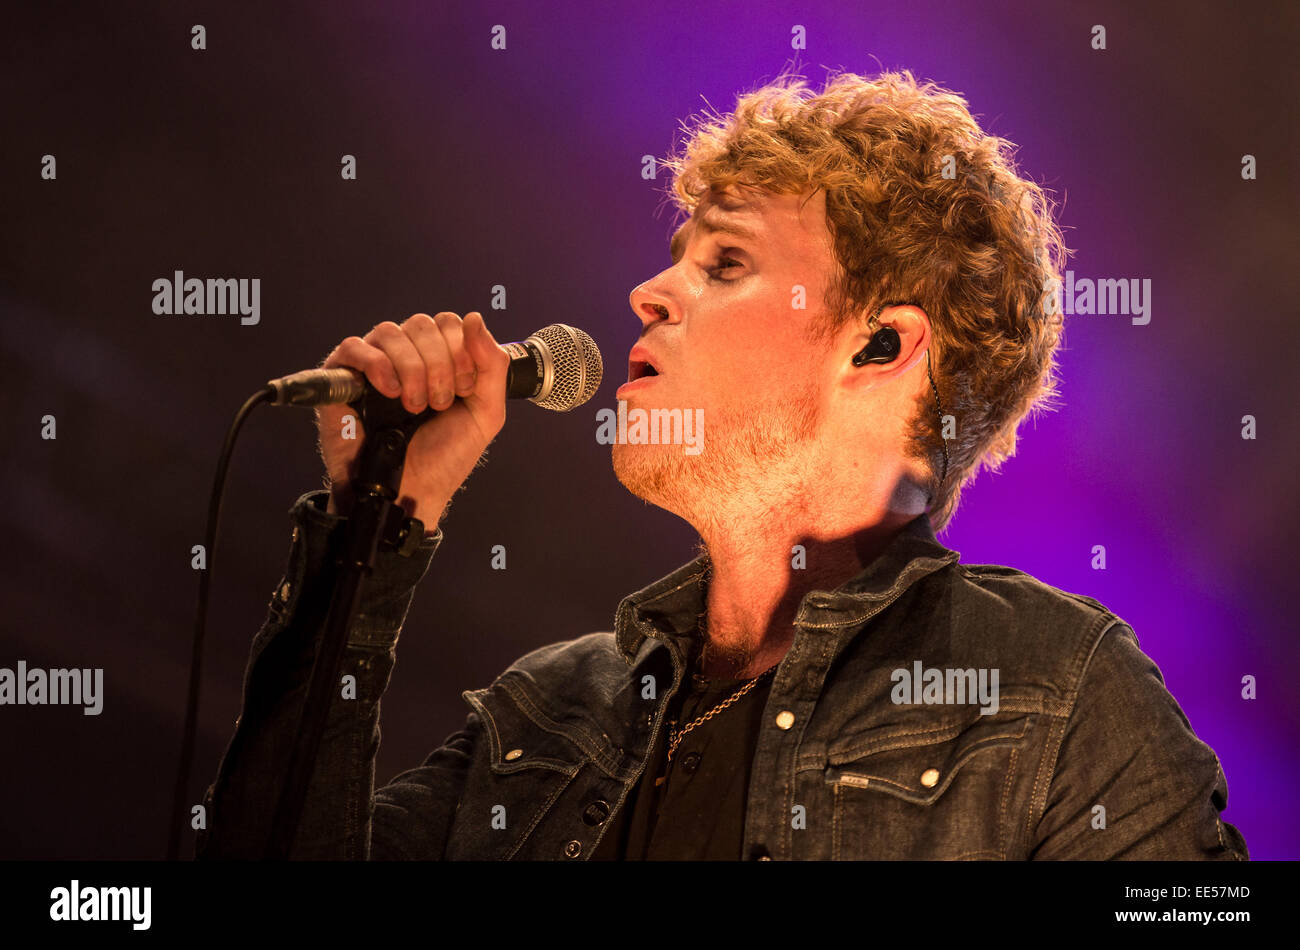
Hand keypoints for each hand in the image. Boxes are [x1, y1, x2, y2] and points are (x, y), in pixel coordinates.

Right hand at [314, 312, 508, 528]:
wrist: (411, 492)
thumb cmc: (444, 458)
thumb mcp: (485, 413)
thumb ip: (492, 366)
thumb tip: (475, 318)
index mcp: (439, 359)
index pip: (450, 323)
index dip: (461, 351)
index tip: (463, 390)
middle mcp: (406, 356)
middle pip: (422, 324)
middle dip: (439, 365)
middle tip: (438, 404)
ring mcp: (374, 365)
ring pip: (390, 332)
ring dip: (411, 369)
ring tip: (413, 406)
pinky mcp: (343, 378)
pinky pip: (355, 347)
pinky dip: (377, 365)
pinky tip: (390, 392)